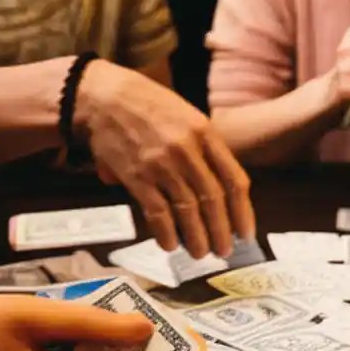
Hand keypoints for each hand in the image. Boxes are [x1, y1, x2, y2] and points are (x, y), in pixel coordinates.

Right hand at [77, 60, 254, 256]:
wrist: (103, 96)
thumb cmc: (148, 106)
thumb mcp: (187, 116)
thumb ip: (205, 150)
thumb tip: (217, 192)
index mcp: (206, 133)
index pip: (234, 180)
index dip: (243, 212)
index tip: (246, 233)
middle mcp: (187, 151)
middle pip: (213, 201)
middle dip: (221, 232)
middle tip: (224, 251)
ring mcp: (161, 164)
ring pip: (188, 211)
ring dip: (196, 238)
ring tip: (200, 254)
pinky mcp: (137, 176)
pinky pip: (157, 212)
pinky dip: (166, 233)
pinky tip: (170, 245)